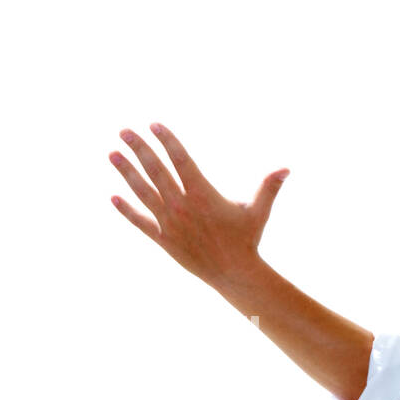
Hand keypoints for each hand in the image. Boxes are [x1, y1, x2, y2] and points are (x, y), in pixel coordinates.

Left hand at [109, 123, 288, 286]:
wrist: (234, 274)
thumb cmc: (247, 241)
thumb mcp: (258, 211)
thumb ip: (269, 187)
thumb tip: (287, 168)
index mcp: (203, 195)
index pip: (181, 160)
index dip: (167, 141)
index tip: (154, 125)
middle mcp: (182, 206)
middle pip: (155, 170)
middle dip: (139, 149)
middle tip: (124, 131)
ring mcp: (170, 223)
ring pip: (143, 191)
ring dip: (126, 172)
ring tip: (112, 154)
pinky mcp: (163, 240)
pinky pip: (140, 222)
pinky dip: (127, 210)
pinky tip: (114, 198)